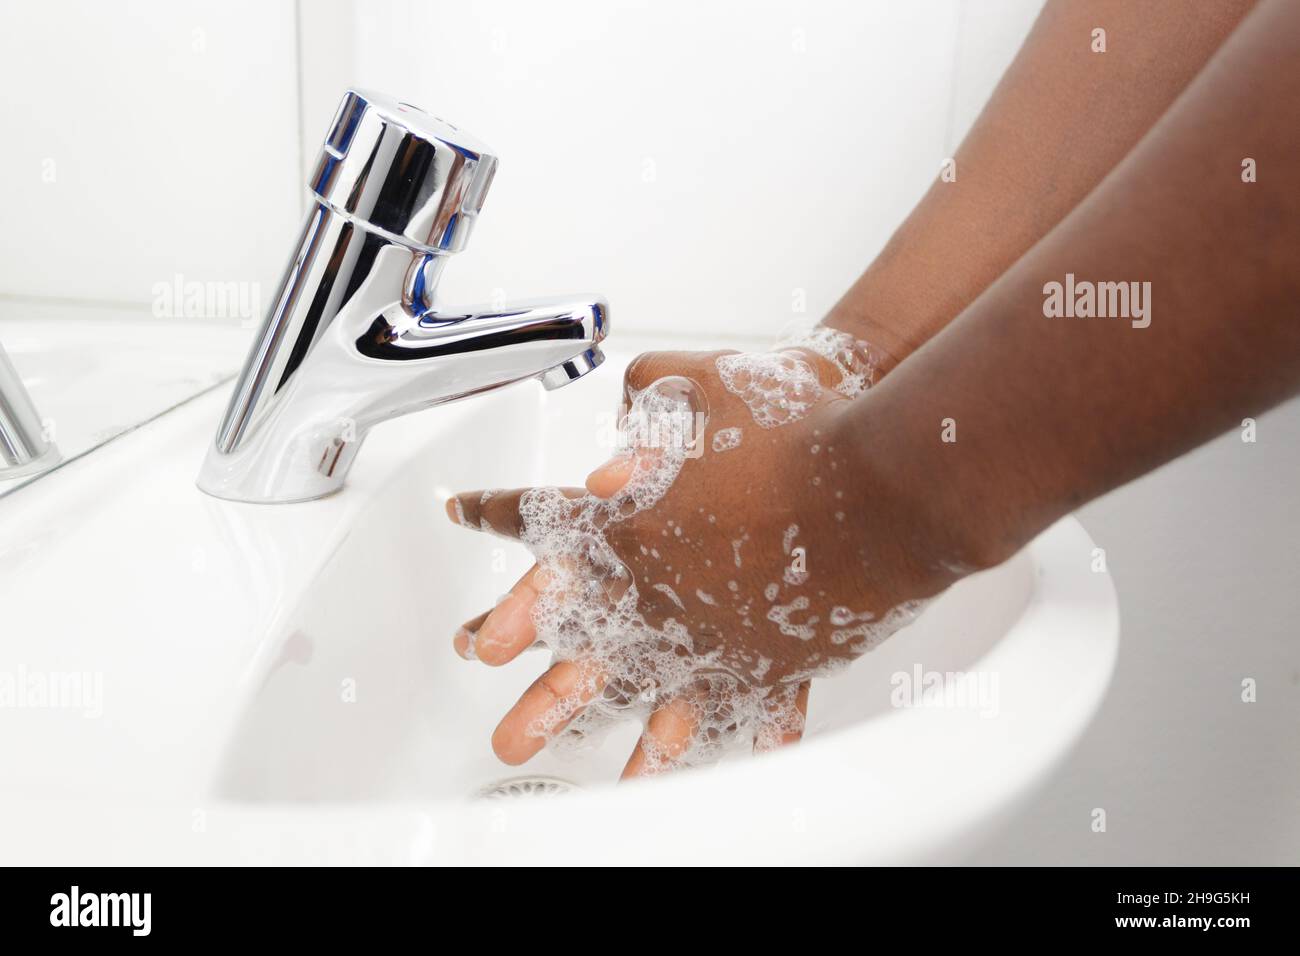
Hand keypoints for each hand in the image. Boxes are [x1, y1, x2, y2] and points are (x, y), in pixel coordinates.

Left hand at [447, 337, 960, 777]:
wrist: (880, 475)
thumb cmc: (795, 423)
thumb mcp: (706, 382)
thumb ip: (653, 390)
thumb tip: (627, 400)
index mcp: (632, 520)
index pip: (542, 517)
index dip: (493, 513)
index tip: (462, 515)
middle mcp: (661, 589)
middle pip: (579, 652)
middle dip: (540, 693)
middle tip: (505, 735)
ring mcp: (716, 631)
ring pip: (656, 703)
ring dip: (628, 745)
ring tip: (609, 783)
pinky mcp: (774, 654)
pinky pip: (743, 706)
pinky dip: (734, 734)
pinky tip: (724, 762)